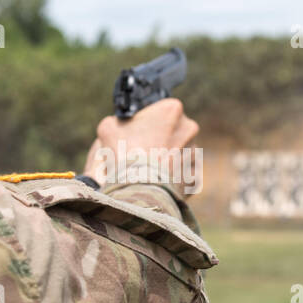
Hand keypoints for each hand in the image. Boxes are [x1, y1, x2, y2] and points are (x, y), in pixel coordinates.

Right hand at [83, 98, 199, 193]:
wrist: (137, 193)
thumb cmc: (124, 156)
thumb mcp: (108, 128)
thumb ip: (117, 121)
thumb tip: (119, 126)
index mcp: (172, 110)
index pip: (160, 111)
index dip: (146, 122)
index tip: (136, 133)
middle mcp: (189, 128)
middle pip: (170, 132)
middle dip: (157, 141)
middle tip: (138, 153)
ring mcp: (194, 153)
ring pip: (177, 154)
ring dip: (165, 160)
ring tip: (145, 171)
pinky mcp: (194, 177)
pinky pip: (181, 176)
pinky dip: (169, 179)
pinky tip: (154, 183)